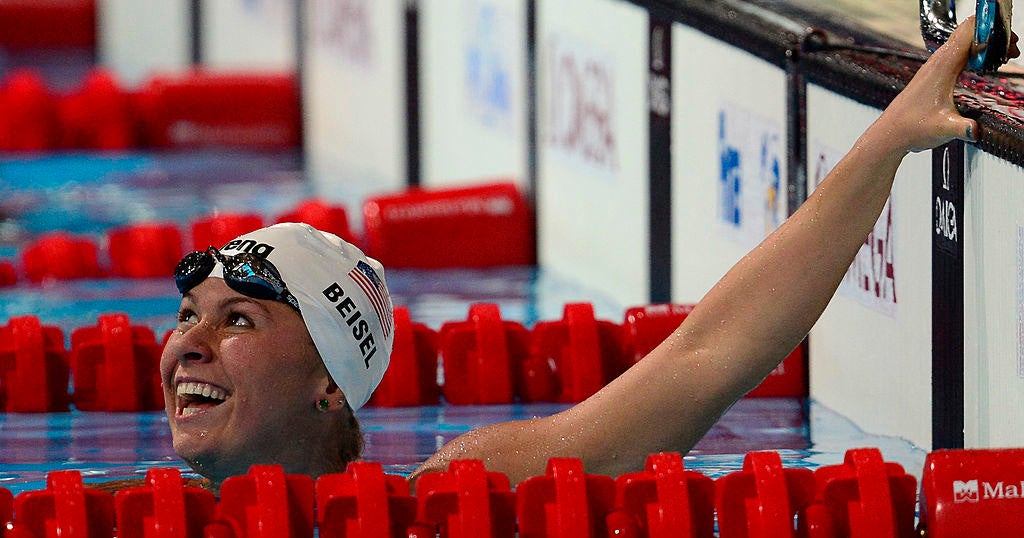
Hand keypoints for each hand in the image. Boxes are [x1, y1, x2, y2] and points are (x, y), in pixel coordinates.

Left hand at [879, 17, 1018, 152]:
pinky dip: (975, 51)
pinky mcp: (934, 73)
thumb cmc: (911, 128)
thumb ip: (962, 128)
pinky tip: (983, 64)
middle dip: (995, 35)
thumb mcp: (943, 129)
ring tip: (1004, 55)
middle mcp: (938, 62)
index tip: (1009, 44)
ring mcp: (935, 66)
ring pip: (964, 41)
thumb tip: (975, 129)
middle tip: (1012, 51)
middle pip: (970, 32)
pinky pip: (958, 52)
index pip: (969, 31)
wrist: (891, 133)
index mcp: (943, 66)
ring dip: (986, 42)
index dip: (993, 30)